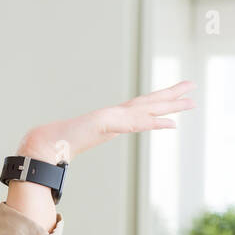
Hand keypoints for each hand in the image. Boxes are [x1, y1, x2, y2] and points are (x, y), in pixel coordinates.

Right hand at [18, 79, 195, 163]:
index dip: (157, 102)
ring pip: (146, 109)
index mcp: (108, 120)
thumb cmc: (55, 147)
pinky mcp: (105, 124)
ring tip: (191, 99)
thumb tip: (81, 148)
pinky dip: (154, 123)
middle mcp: (112, 116)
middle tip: (192, 86)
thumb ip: (82, 143)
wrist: (41, 146)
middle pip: (147, 102)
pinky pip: (135, 124)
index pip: (139, 108)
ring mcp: (109, 118)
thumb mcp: (76, 145)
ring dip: (170, 104)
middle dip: (171, 94)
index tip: (175, 98)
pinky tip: (171, 125)